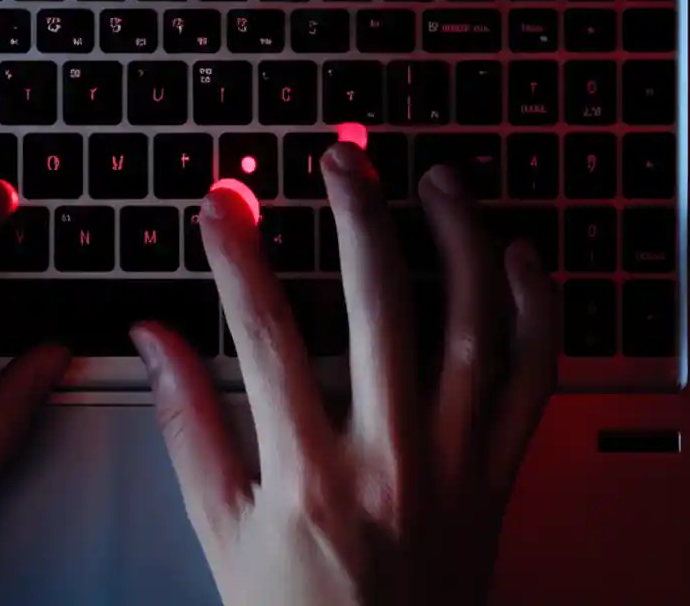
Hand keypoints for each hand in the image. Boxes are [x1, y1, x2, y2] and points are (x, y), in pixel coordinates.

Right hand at [131, 143, 556, 605]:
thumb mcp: (219, 530)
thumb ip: (188, 426)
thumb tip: (154, 340)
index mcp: (307, 477)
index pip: (264, 337)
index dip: (238, 256)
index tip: (223, 202)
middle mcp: (389, 460)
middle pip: (378, 308)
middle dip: (357, 216)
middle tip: (340, 159)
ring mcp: (454, 463)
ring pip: (470, 327)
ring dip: (454, 239)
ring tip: (434, 181)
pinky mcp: (498, 473)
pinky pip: (534, 379)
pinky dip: (534, 309)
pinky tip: (514, 257)